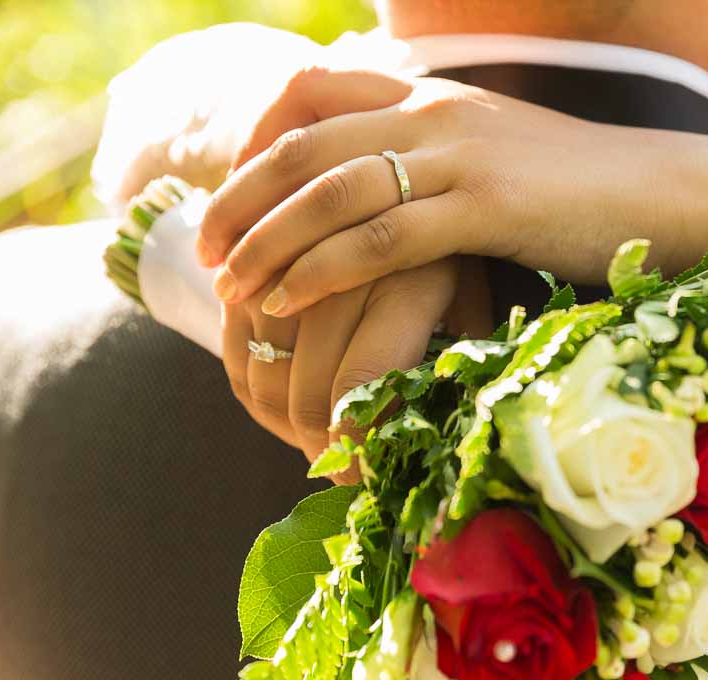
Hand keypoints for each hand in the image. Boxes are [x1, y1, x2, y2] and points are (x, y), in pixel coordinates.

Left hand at [197, 67, 707, 316]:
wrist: (667, 193)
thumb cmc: (584, 196)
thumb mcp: (498, 164)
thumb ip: (437, 167)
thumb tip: (387, 207)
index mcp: (433, 96)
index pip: (311, 91)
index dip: (255, 141)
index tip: (233, 197)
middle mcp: (435, 111)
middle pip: (303, 141)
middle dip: (241, 198)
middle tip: (205, 252)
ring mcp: (460, 154)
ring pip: (330, 188)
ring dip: (268, 240)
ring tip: (231, 289)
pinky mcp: (486, 205)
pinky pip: (380, 235)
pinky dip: (320, 270)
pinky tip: (288, 302)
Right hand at [222, 257, 489, 480]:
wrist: (398, 176)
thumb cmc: (453, 256)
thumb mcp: (472, 305)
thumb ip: (459, 366)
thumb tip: (444, 447)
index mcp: (406, 283)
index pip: (359, 388)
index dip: (356, 447)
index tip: (365, 475)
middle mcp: (340, 269)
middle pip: (306, 393)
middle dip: (321, 448)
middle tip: (341, 470)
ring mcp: (286, 263)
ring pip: (263, 377)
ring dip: (285, 425)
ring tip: (318, 441)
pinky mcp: (250, 261)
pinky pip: (234, 348)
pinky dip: (254, 387)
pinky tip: (288, 403)